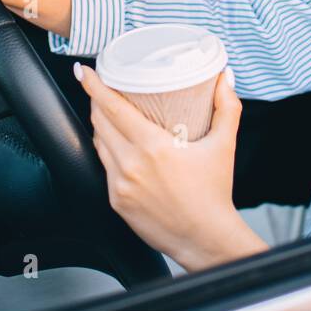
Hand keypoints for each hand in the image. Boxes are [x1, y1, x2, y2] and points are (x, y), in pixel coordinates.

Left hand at [74, 62, 268, 271]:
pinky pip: (104, 167)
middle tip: (101, 85)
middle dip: (96, 100)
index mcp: (152, 147)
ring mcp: (119, 185)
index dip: (94, 86)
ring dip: (100, 124)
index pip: (113, 108)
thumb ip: (227, 108)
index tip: (84, 71)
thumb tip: (226, 77)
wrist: (205, 239)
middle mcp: (130, 165)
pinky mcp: (116, 201)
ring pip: (98, 144)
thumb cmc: (214, 194)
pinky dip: (108, 150)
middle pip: (100, 122)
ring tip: (108, 111)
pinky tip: (117, 144)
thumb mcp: (223, 146)